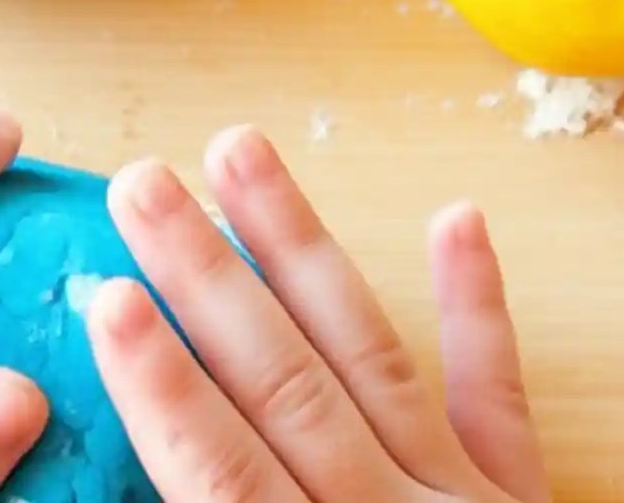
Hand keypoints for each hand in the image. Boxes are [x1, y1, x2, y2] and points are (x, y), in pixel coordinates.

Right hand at [90, 126, 548, 501]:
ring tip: (246, 155)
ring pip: (370, 356)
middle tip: (147, 186)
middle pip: (285, 385)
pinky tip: (456, 220)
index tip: (107, 298)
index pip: (222, 474)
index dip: (162, 385)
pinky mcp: (517, 497)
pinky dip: (480, 309)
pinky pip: (500, 396)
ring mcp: (459, 502)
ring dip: (302, 252)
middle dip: (209, 279)